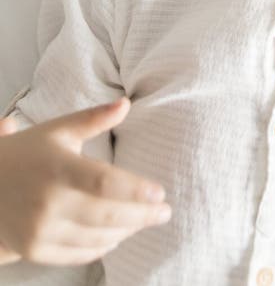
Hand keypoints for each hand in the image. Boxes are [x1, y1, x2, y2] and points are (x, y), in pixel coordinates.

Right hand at [0, 98, 171, 266]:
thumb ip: (93, 118)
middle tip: (164, 211)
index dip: (136, 190)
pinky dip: (103, 247)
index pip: (104, 182)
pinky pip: (78, 254)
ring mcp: (39, 231)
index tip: (160, 192)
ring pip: (96, 238)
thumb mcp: (57, 130)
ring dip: (127, 231)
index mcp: (57, 167)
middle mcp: (47, 202)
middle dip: (142, 215)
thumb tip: (126, 104)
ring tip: (145, 220)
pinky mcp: (35, 250)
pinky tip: (118, 235)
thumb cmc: (27, 154)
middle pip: (106, 214)